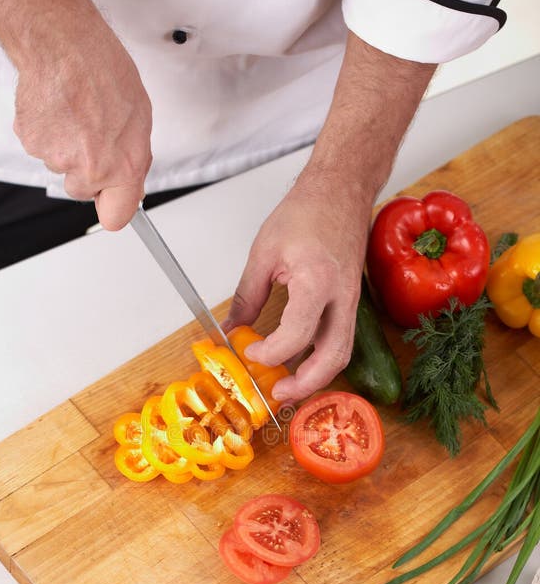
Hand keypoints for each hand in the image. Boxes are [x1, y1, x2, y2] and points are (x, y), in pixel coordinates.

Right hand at [13, 13, 151, 229]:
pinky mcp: (31, 143)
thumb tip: (130, 182)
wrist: (64, 44)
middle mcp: (90, 169)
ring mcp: (57, 158)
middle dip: (86, 171)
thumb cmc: (104, 73)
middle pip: (82, 190)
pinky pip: (40, 146)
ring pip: (60, 165)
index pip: (116, 217)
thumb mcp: (140, 120)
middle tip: (91, 135)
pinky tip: (58, 107)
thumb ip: (134, 159)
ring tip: (76, 111)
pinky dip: (47, 130)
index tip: (112, 203)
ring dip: (66, 145)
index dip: (113, 208)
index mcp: (122, 168)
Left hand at [223, 171, 370, 402]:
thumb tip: (231, 328)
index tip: (250, 351)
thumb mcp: (265, 252)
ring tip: (288, 387)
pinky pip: (341, 340)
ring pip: (342, 353)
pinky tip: (300, 364)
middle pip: (333, 356)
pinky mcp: (352, 303)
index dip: (272, 352)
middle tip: (278, 393)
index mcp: (318, 281)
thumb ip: (247, 295)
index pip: (298, 334)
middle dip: (306, 383)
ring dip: (317, 377)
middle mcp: (342, 297)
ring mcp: (352, 302)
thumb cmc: (309, 210)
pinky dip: (322, 359)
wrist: (342, 190)